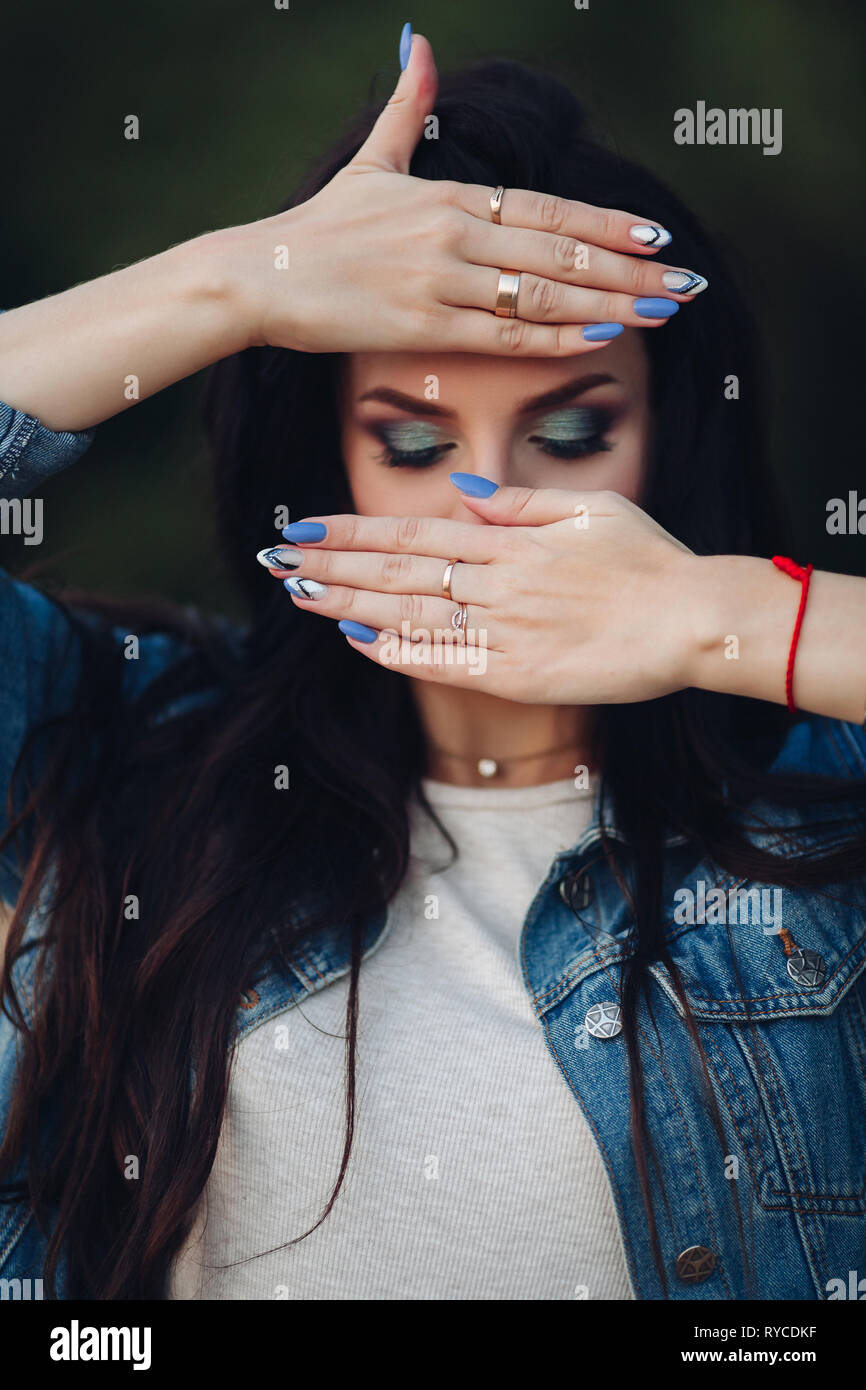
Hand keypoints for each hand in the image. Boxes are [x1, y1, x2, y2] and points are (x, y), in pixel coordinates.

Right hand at [224, 31, 704, 356]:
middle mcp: (452, 234)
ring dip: (608, 303)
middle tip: (684, 283)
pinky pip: (502, 336)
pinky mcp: (419, 327)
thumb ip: (407, 110)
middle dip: (629, 269)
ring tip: (661, 313)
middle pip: (559, 253)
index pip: (547, 211)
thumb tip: (420, 44)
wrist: (261, 277)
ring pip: (541, 295)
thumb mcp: (368, 161)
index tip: (655, 238)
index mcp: (448, 197)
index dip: (606, 225)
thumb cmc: (317, 228)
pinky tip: (600, 336)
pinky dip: (554, 337)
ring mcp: (437, 281)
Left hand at [264, 480, 699, 705]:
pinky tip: (357, 642)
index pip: (413, 530)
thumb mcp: (588, 510)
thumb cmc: (649, 561)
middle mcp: (496, 581)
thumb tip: (459, 493)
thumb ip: (518, 502)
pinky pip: (444, 663)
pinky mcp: (517, 674)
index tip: (307, 525)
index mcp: (510, 539)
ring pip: (409, 613)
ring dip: (349, 604)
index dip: (354, 529)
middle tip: (279, 560)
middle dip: (332, 564)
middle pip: (397, 570)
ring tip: (299, 595)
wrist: (693, 619)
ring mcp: (503, 629)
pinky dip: (398, 653)